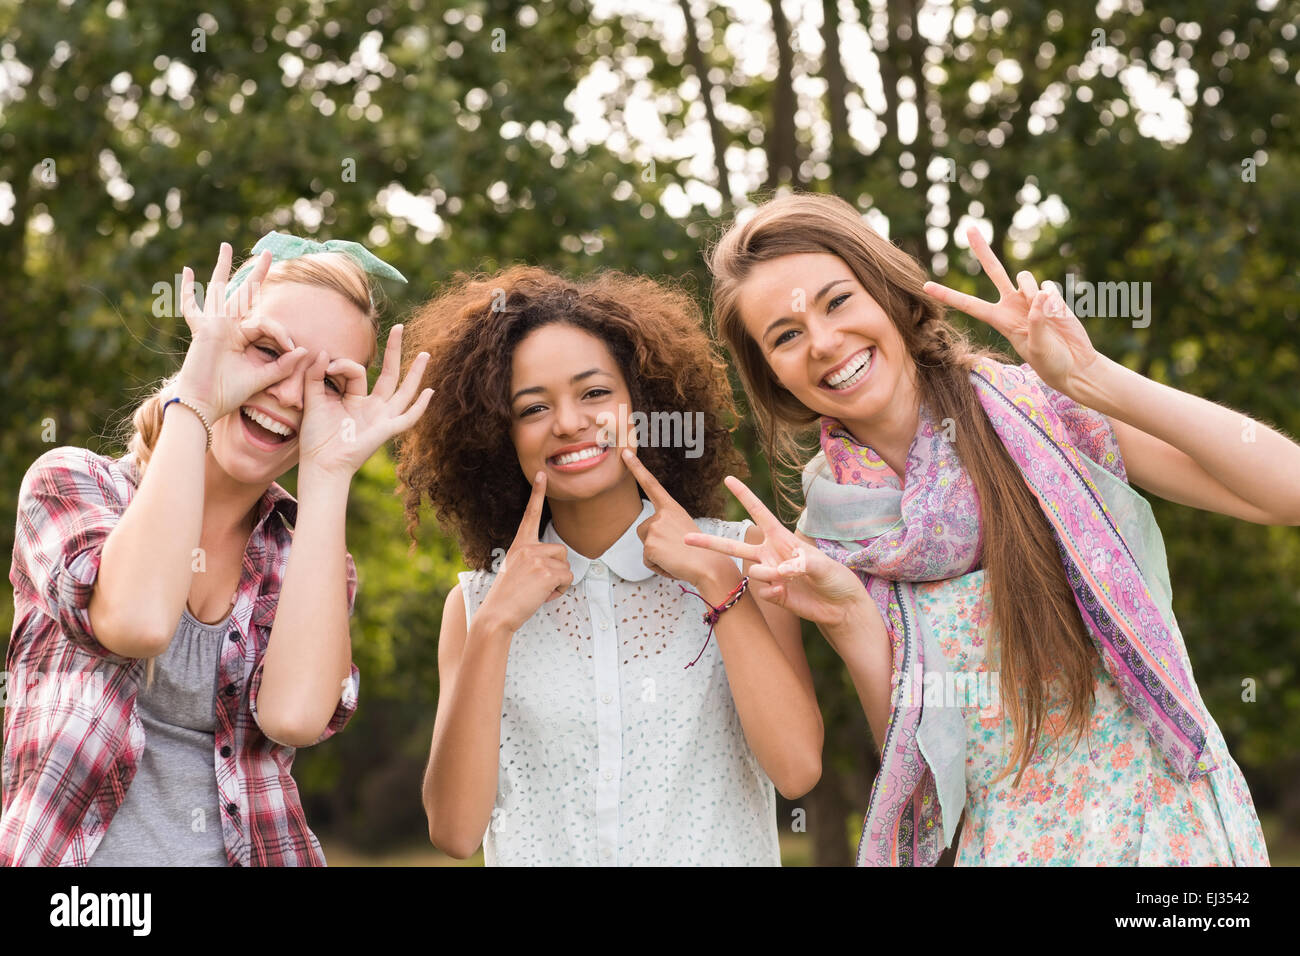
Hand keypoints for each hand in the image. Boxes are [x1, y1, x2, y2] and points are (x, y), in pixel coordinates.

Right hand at [175, 243, 308, 421]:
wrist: (206, 404)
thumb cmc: (230, 394)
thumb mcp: (263, 378)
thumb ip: (283, 365)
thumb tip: (304, 349)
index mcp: (243, 337)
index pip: (267, 321)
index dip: (282, 333)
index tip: (293, 348)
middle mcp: (229, 327)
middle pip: (244, 293)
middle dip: (257, 274)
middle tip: (269, 252)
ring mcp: (214, 325)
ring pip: (221, 290)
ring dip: (224, 267)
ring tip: (227, 246)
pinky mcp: (204, 329)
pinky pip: (192, 307)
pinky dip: (188, 290)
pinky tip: (188, 270)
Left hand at [295, 324, 432, 479]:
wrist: (319, 463)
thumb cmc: (315, 437)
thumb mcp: (312, 399)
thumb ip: (315, 375)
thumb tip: (323, 352)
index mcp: (356, 399)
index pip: (359, 371)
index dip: (344, 363)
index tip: (326, 364)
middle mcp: (373, 407)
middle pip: (390, 374)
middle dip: (395, 351)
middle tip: (400, 327)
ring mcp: (382, 418)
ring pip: (404, 392)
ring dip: (415, 373)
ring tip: (425, 354)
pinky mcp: (386, 430)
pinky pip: (407, 418)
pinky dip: (419, 407)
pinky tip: (430, 392)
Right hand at [480, 472, 573, 632]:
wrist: (496, 614)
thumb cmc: (507, 598)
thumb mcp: (517, 571)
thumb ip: (533, 561)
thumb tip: (556, 568)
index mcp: (519, 545)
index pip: (530, 514)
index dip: (537, 493)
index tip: (542, 473)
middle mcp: (528, 547)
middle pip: (562, 551)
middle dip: (557, 570)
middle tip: (536, 585)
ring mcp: (537, 558)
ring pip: (567, 566)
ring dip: (559, 582)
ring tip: (537, 591)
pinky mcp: (547, 571)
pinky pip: (568, 579)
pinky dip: (560, 591)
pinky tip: (542, 596)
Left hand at [621, 449, 734, 587]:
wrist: (710, 566)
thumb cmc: (700, 552)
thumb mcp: (684, 531)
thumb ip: (666, 528)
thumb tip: (653, 543)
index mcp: (672, 507)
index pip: (651, 484)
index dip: (637, 468)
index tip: (625, 452)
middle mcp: (661, 514)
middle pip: (643, 531)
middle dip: (654, 544)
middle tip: (678, 549)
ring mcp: (655, 528)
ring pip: (645, 546)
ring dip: (657, 556)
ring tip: (676, 557)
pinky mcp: (650, 544)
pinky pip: (647, 560)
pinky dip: (658, 567)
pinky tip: (673, 564)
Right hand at [682, 476, 868, 629]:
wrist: (840, 607)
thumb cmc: (835, 577)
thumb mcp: (823, 564)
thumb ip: (801, 563)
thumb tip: (780, 569)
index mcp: (781, 538)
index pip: (759, 513)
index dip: (744, 495)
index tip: (728, 479)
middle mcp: (770, 554)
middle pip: (734, 547)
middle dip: (709, 543)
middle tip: (684, 539)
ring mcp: (769, 574)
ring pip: (751, 572)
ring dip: (766, 575)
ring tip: (785, 578)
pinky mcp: (772, 594)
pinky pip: (762, 591)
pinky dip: (773, 592)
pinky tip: (787, 594)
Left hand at [922, 225, 1101, 395]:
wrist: (1075, 364)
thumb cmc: (1051, 362)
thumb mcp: (1038, 348)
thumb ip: (1037, 322)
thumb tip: (1041, 296)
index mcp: (999, 320)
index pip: (969, 304)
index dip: (948, 294)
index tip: (925, 286)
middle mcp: (1011, 305)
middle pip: (994, 270)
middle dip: (982, 249)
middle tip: (969, 227)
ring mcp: (1031, 299)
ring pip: (1023, 277)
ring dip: (1031, 290)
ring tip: (1043, 310)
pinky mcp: (1051, 297)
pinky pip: (1048, 287)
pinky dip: (1052, 298)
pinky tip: (1058, 313)